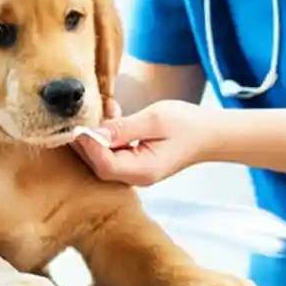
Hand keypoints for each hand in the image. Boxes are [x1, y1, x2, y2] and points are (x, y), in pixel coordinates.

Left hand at [72, 100, 211, 186]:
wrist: (209, 134)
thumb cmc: (187, 124)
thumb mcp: (155, 119)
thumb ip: (124, 128)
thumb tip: (95, 132)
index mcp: (143, 170)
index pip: (104, 164)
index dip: (89, 145)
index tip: (79, 124)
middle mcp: (136, 176)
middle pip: (98, 164)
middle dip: (85, 141)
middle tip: (76, 115)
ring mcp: (134, 171)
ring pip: (102, 157)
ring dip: (95, 134)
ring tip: (97, 109)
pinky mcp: (134, 162)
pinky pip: (112, 151)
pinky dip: (106, 133)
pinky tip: (111, 112)